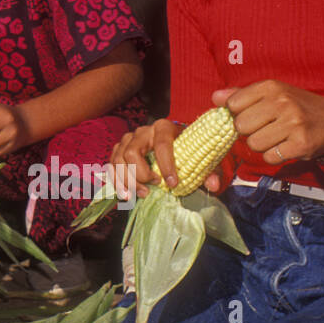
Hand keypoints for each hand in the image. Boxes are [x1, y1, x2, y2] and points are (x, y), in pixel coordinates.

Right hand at [108, 118, 222, 197]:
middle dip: (140, 175)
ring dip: (126, 181)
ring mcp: (128, 139)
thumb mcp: (205, 158)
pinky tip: (125, 194)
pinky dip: (115, 180)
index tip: (173, 184)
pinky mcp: (119, 149)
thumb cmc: (189, 150)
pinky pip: (111, 164)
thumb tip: (212, 186)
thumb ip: (211, 171)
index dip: (166, 165)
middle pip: (132, 152)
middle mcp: (143, 131)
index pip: (161, 145)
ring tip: (140, 194)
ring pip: (119, 159)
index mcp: (164, 128)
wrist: (176, 143)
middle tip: (152, 190)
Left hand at [212, 82, 323, 166]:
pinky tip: (284, 146)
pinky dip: (273, 156)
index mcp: (271, 87)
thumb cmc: (294, 107)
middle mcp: (282, 102)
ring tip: (276, 137)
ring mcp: (293, 123)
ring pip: (253, 144)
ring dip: (261, 145)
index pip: (233, 105)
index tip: (250, 114)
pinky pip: (269, 157)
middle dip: (248, 131)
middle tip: (265, 128)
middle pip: (241, 126)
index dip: (237, 114)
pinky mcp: (301, 144)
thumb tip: (215, 98)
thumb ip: (240, 95)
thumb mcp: (270, 94)